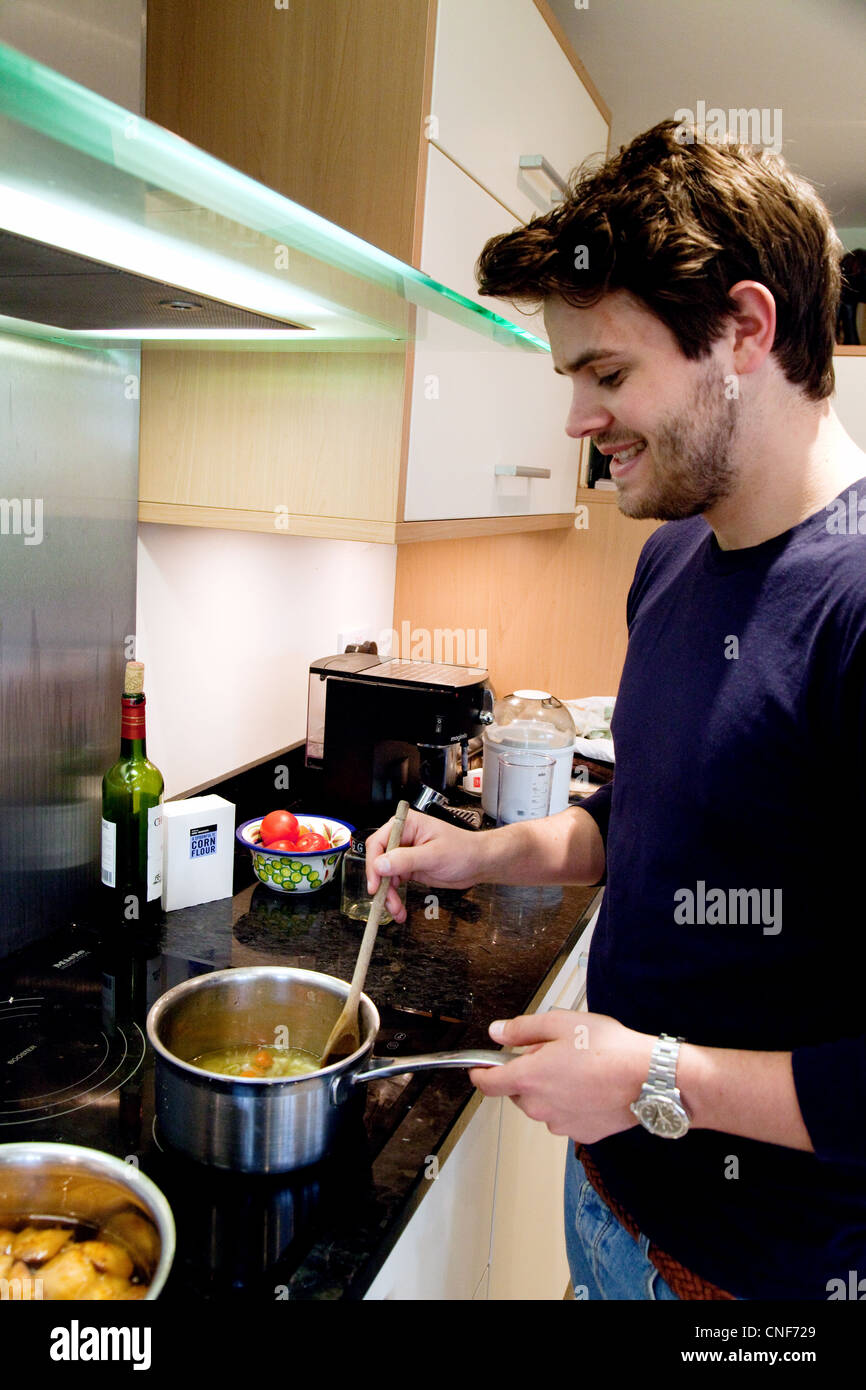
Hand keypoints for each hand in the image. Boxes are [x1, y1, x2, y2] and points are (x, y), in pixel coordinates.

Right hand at [364, 810, 486, 922]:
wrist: (479, 863)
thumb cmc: (463, 850)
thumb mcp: (434, 855)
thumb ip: (405, 859)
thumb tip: (380, 864)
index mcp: (406, 825)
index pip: (378, 843)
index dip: (373, 864)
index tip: (375, 884)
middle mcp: (402, 838)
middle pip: (378, 861)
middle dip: (381, 884)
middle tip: (386, 901)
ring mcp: (404, 854)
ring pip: (384, 876)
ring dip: (388, 895)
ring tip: (397, 910)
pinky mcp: (409, 868)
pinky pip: (394, 884)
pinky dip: (395, 897)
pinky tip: (399, 909)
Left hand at [469, 1010, 655, 1143]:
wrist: (648, 1079)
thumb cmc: (608, 1048)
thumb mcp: (560, 1023)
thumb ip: (523, 1029)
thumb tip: (497, 1032)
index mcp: (529, 1077)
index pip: (489, 1083)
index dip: (480, 1074)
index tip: (478, 1069)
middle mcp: (540, 1107)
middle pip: (519, 1092)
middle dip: (529, 1074)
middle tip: (556, 1053)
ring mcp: (561, 1124)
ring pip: (543, 1105)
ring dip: (551, 1090)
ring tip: (581, 1069)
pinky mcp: (582, 1134)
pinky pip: (566, 1117)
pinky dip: (572, 1104)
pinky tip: (592, 1088)